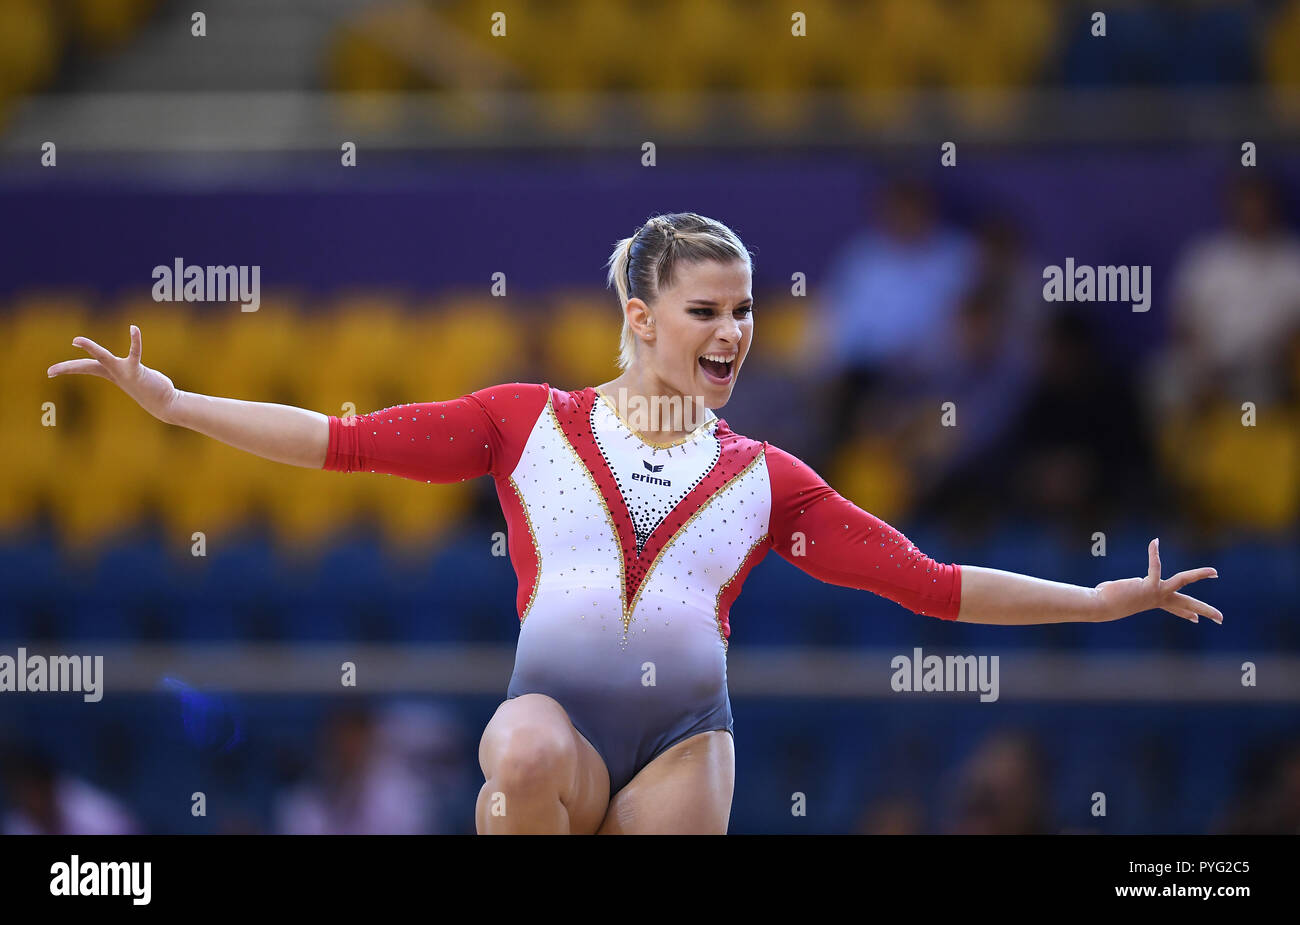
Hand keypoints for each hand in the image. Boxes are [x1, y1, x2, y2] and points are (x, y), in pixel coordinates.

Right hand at [47, 325, 180, 423]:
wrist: (166, 404)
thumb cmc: (152, 389)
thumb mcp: (136, 377)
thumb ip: (129, 370)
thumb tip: (128, 366)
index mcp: (112, 373)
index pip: (87, 368)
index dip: (69, 368)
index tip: (51, 372)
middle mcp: (115, 373)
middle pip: (88, 367)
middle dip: (68, 368)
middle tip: (50, 371)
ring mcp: (124, 373)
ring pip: (104, 359)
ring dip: (91, 349)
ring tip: (77, 340)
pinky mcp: (137, 371)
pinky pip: (134, 353)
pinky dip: (134, 340)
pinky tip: (134, 328)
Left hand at [1093, 538, 1221, 623]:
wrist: (1101, 606)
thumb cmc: (1103, 601)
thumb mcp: (1112, 596)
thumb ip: (1113, 589)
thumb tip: (1103, 587)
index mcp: (1153, 602)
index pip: (1173, 609)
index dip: (1185, 614)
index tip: (1196, 620)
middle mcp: (1158, 599)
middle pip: (1186, 604)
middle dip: (1205, 610)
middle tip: (1221, 618)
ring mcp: (1156, 593)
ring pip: (1183, 582)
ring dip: (1199, 575)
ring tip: (1214, 572)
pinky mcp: (1149, 585)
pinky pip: (1155, 566)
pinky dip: (1153, 553)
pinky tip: (1154, 542)